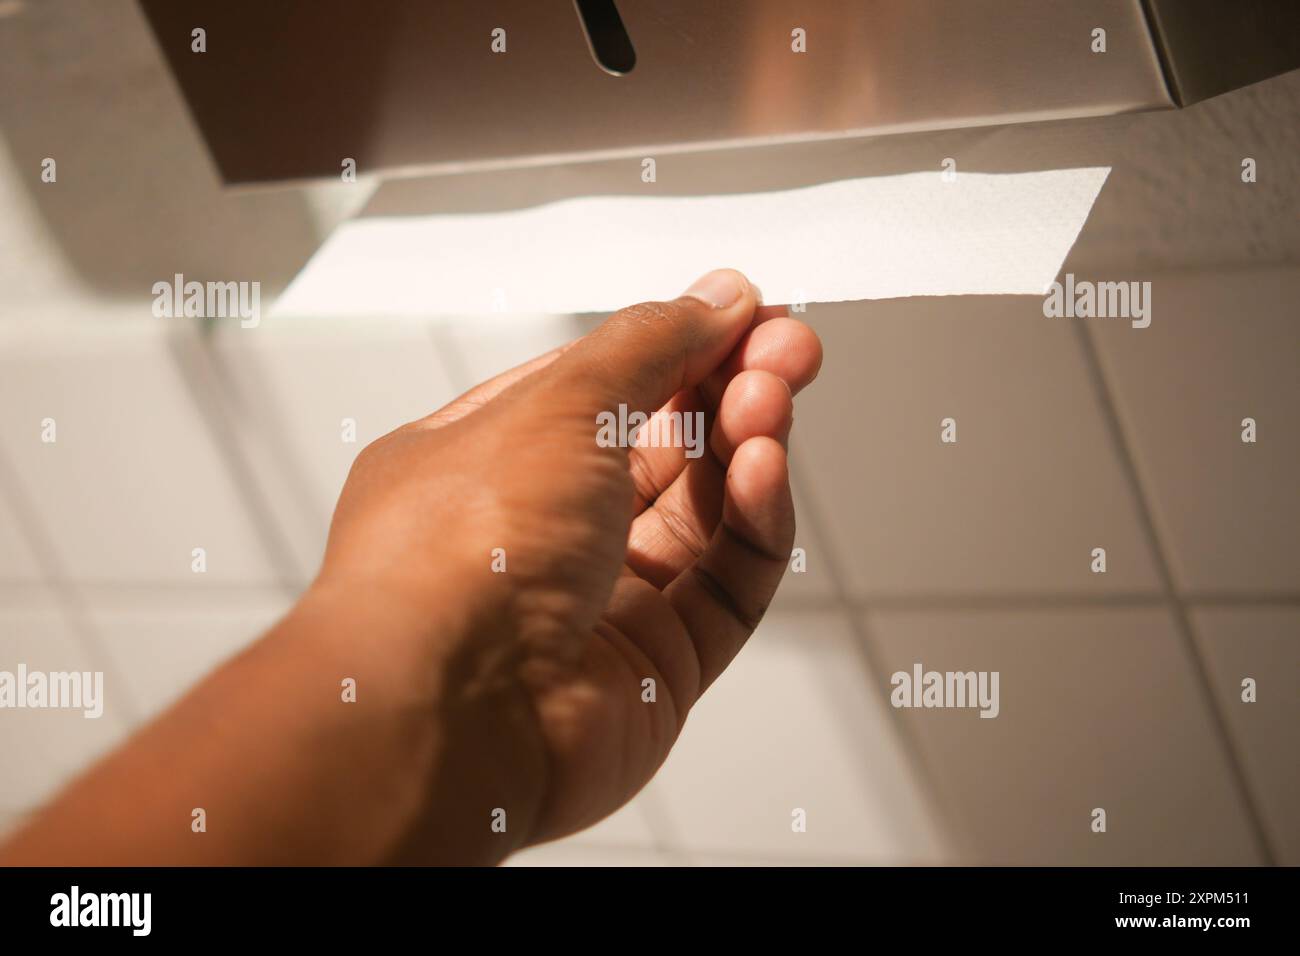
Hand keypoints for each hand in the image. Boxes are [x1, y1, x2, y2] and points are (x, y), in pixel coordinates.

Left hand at [316, 268, 822, 852]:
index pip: (601, 389)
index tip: (746, 311)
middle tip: (789, 347)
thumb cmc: (459, 553)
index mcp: (489, 461)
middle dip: (728, 388)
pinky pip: (728, 583)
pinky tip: (762, 468)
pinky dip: (754, 521)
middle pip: (662, 448)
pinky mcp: (658, 665)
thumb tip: (715, 297)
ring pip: (704, 512)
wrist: (451, 714)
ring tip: (771, 399)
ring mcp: (601, 602)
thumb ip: (649, 346)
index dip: (677, 345)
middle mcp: (542, 533)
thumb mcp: (559, 404)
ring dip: (746, 446)